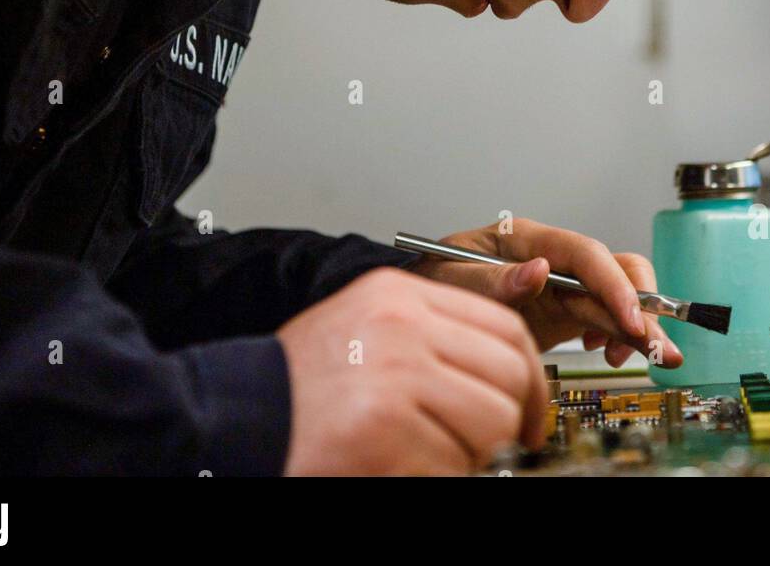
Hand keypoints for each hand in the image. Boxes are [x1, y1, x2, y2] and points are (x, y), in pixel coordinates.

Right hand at [276, 267, 547, 474]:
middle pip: (509, 374)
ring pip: (492, 422)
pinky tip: (402, 465)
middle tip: (495, 445)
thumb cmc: (301, 382)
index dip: (532, 375)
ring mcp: (395, 376)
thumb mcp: (369, 329)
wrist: (236, 416)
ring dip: (474, 452)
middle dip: (511, 419)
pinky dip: (439, 474)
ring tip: (432, 452)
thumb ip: (434, 338)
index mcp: (400, 295)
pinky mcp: (385, 430)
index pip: (505, 326)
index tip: (533, 410)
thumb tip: (508, 374)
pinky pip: (454, 463)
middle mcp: (402, 326)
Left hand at [410, 219, 683, 370]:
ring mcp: (564, 286)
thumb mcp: (451, 276)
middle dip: (644, 306)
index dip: (613, 284)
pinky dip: (619, 337)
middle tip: (660, 347)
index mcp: (528, 239)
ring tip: (650, 357)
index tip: (630, 318)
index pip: (585, 254)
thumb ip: (492, 278)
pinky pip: (607, 319)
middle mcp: (555, 259)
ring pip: (619, 297)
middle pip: (616, 271)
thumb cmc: (436, 275)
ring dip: (639, 326)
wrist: (427, 300)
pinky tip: (610, 353)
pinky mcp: (567, 311)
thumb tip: (538, 271)